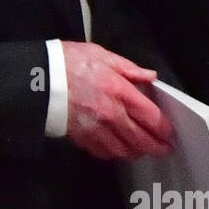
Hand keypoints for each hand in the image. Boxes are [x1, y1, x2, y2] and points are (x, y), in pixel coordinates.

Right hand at [61, 42, 172, 160]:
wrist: (39, 79)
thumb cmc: (70, 62)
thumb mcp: (103, 56)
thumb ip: (130, 69)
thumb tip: (151, 77)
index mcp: (120, 91)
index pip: (151, 117)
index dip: (163, 129)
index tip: (169, 133)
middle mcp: (111, 114)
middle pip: (141, 139)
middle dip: (155, 147)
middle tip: (163, 149)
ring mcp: (96, 129)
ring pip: (123, 150)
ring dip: (135, 152)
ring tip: (141, 150)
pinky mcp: (81, 138)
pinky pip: (103, 152)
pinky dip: (113, 153)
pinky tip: (117, 148)